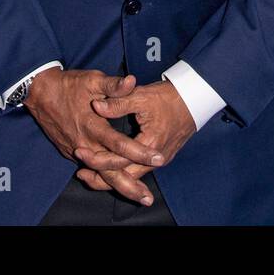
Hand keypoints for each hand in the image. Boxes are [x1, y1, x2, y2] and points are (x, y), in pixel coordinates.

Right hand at [23, 68, 165, 204]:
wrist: (40, 93)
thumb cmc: (68, 85)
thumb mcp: (92, 80)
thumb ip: (113, 86)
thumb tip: (132, 81)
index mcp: (93, 126)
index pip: (120, 145)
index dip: (140, 153)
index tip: (159, 158)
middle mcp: (85, 143)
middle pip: (109, 171)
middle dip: (130, 186)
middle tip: (148, 198)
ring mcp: (77, 150)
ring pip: (100, 175)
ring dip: (120, 187)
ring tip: (138, 196)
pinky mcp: (71, 153)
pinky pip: (90, 170)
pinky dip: (104, 180)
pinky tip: (118, 185)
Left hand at [73, 80, 195, 196]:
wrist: (194, 99)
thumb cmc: (168, 97)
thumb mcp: (141, 96)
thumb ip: (118, 102)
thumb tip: (95, 105)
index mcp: (149, 144)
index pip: (119, 160)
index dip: (98, 158)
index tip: (80, 152)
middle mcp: (155, 158)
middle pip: (125, 177)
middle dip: (101, 178)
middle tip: (80, 173)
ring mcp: (159, 160)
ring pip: (131, 177)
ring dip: (111, 178)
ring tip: (89, 176)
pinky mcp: (160, 157)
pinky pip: (138, 171)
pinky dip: (122, 173)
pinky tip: (109, 170)